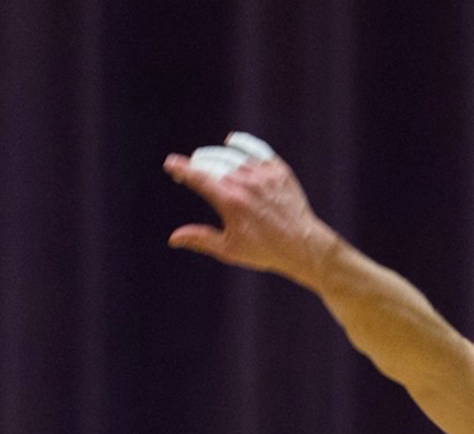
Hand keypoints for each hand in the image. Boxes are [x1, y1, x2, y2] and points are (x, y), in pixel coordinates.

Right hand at [162, 141, 340, 286]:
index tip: (170, 162)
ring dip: (214, 156)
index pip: (199, 178)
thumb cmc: (264, 250)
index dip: (182, 169)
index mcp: (231, 202)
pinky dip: (241, 144)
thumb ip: (200, 239)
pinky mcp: (279, 171)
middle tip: (186, 170)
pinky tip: (230, 142)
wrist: (303, 245)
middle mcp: (246, 184)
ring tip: (203, 160)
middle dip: (195, 164)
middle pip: (212, 164)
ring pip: (231, 157)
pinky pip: (257, 150)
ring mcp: (264, 175)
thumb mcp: (229, 250)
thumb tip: (173, 238)